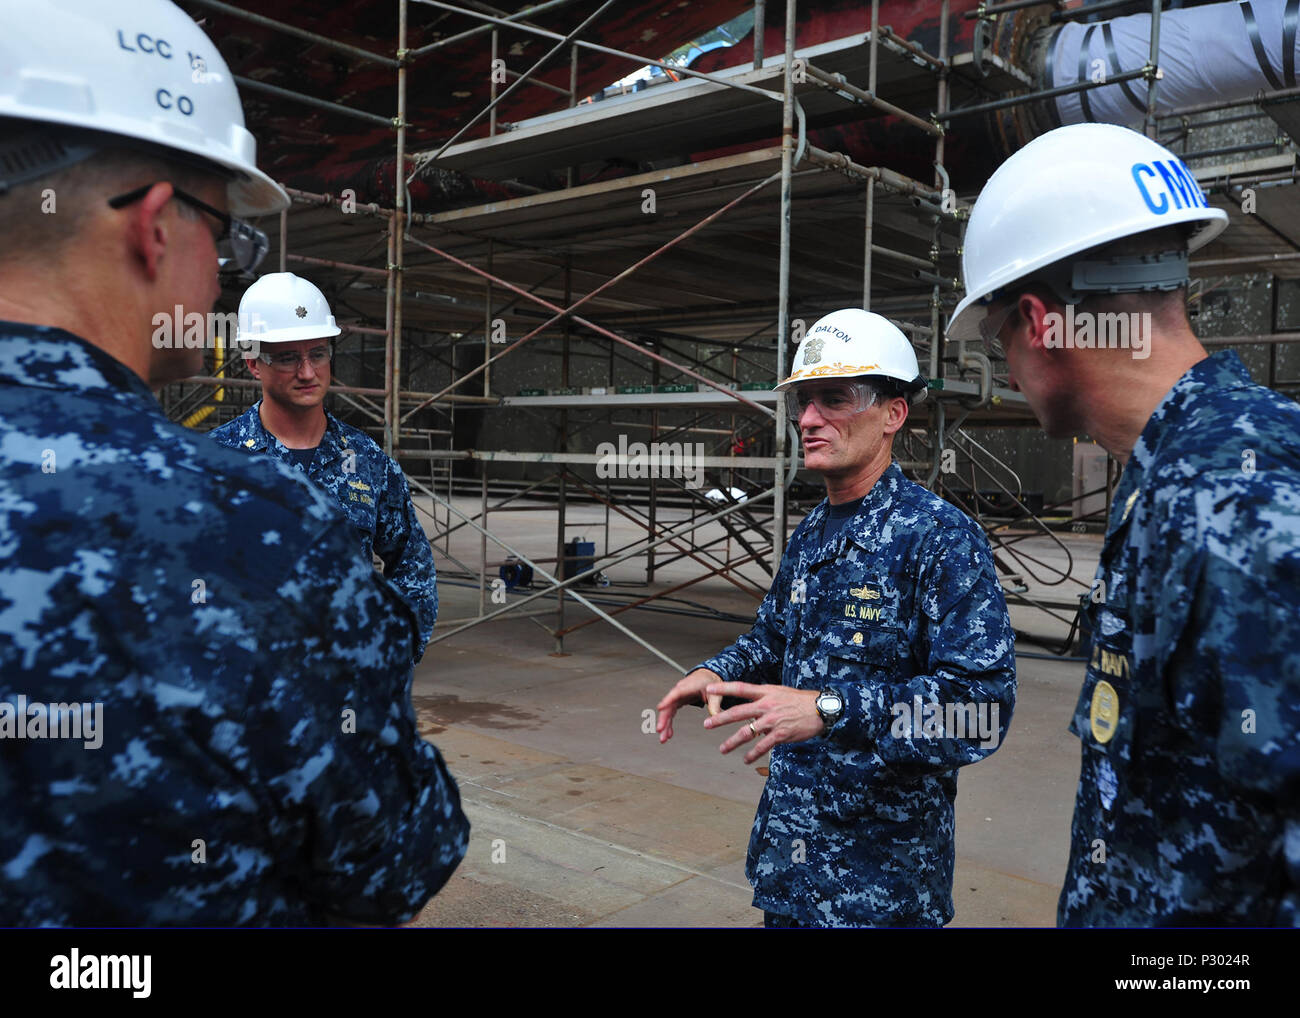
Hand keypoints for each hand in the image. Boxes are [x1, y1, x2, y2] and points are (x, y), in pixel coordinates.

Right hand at [656, 668, 722, 743]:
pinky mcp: (678, 702)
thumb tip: (715, 716)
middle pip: (669, 705)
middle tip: (660, 730)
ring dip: (664, 724)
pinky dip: (669, 723)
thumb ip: (715, 705)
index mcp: (688, 686)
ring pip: (667, 711)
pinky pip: (671, 713)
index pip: (676, 693)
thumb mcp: (715, 694)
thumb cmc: (710, 681)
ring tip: (663, 738)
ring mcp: (677, 697)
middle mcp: (680, 691)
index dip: (668, 700)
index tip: (660, 708)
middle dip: (663, 718)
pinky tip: (669, 733)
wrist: (708, 676)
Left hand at [702, 682, 823, 764]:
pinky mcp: (780, 734)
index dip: (723, 688)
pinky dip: (752, 754)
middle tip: (706, 724)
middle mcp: (766, 705)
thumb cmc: (801, 701)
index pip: (740, 688)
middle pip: (738, 712)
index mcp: (766, 693)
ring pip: (747, 732)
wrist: (821, 709)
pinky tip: (745, 759)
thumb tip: (752, 710)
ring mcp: (772, 720)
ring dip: (732, 742)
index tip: (709, 688)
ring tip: (723, 748)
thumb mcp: (780, 693)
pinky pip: (762, 746)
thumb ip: (765, 700)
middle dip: (720, 719)